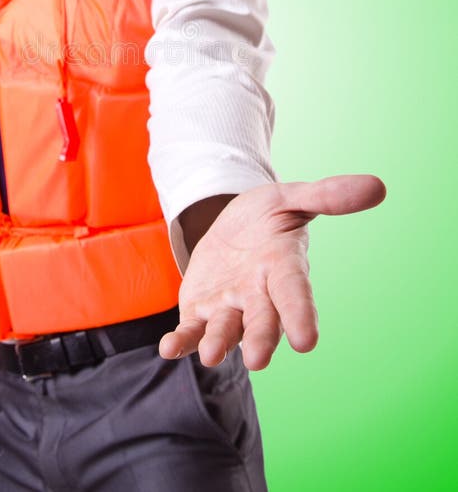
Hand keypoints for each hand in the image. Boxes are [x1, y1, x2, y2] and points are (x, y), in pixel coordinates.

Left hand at [159, 174, 385, 369]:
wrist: (231, 224)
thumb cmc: (268, 215)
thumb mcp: (291, 197)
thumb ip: (327, 196)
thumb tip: (377, 186)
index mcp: (284, 269)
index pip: (295, 294)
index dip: (301, 315)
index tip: (308, 341)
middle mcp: (259, 296)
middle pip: (262, 322)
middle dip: (261, 340)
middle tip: (258, 359)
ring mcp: (230, 307)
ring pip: (226, 331)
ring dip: (218, 344)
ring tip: (211, 356)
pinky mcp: (200, 310)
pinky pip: (191, 330)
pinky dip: (182, 341)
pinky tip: (170, 348)